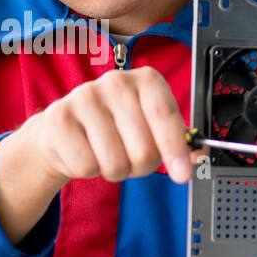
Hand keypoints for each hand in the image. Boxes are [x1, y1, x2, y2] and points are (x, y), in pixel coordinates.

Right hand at [24, 66, 207, 186]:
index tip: (183, 175)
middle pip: (143, 148)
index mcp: (145, 80)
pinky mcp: (58, 118)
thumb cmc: (112, 128)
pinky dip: (88, 170)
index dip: (175, 148)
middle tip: (130, 158)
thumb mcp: (149, 128)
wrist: (62, 130)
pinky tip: (84, 152)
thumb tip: (198, 154)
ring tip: (105, 155)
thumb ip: (176, 140)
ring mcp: (84, 97)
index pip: (164, 114)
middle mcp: (116, 81)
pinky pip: (86, 166)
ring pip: (115, 162)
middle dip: (140, 167)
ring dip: (114, 171)